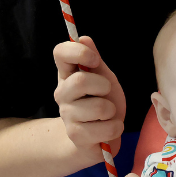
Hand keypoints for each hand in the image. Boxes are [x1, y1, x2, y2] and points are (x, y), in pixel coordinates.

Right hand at [54, 36, 125, 161]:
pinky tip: (107, 129)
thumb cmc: (102, 103)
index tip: (95, 60)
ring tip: (107, 115)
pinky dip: (115, 128)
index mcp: (68, 75)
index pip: (60, 53)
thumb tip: (84, 38)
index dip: (79, 52)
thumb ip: (95, 61)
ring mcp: (67, 116)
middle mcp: (62, 94)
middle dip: (104, 86)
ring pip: (99, 108)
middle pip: (80, 81)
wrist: (97, 138)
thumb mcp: (104, 78)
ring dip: (112, 111)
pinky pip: (106, 128)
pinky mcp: (76, 136)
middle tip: (106, 94)